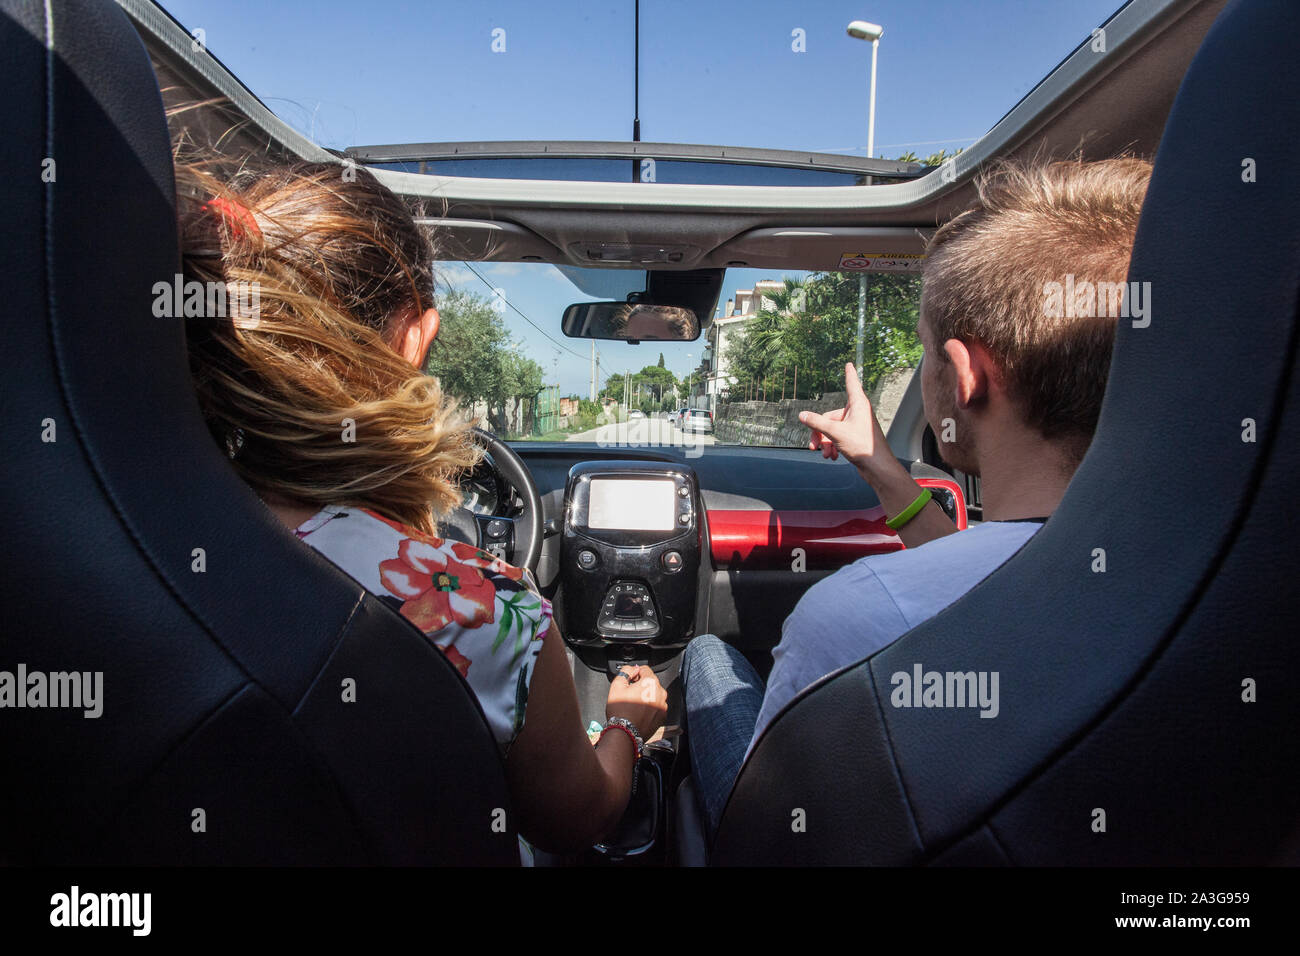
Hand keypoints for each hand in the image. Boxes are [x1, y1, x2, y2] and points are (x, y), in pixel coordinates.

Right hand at [606, 666, 667, 740]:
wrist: (625, 734)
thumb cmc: (620, 711)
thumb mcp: (617, 686)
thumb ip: (625, 672)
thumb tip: (631, 669)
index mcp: (650, 682)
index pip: (644, 669)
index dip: (635, 673)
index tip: (630, 681)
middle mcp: (660, 692)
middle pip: (650, 682)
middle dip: (641, 685)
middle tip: (629, 694)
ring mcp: (663, 705)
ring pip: (654, 694)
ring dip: (646, 696)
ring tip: (634, 705)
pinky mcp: (662, 716)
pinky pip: (656, 706)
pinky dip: (650, 707)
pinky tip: (639, 712)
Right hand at [799, 363, 895, 481]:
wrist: (876, 467)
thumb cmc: (863, 446)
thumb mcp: (835, 433)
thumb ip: (817, 423)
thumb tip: (803, 415)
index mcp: (857, 404)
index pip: (851, 384)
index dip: (849, 374)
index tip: (849, 364)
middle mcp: (857, 413)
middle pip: (830, 416)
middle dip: (821, 433)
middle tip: (814, 446)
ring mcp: (856, 425)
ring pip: (832, 429)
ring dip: (826, 443)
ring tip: (826, 454)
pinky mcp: (855, 437)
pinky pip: (838, 437)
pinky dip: (833, 446)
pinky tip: (832, 456)